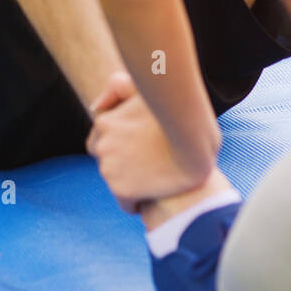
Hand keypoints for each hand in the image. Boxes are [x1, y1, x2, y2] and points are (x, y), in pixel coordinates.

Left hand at [87, 72, 209, 211]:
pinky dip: (137, 202)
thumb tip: (95, 108)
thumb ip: (117, 87)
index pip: (101, 137)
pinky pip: (125, 203)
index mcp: (104, 121)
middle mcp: (101, 144)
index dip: (121, 141)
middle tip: (148, 160)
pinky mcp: (120, 189)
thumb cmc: (174, 114)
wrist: (196, 146)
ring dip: (131, 180)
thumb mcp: (142, 92)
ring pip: (115, 180)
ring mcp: (108, 167)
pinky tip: (155, 195)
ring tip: (156, 177)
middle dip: (122, 159)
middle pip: (106, 159)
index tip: (139, 145)